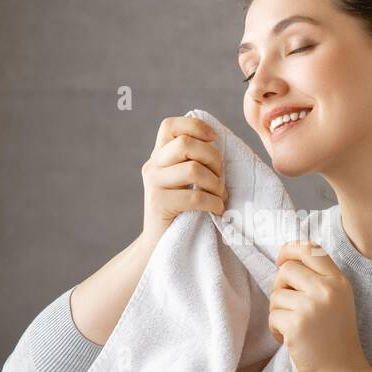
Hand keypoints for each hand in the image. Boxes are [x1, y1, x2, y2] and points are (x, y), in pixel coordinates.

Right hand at [141, 116, 227, 243]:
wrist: (159, 245)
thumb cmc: (181, 211)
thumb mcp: (184, 180)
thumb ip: (193, 160)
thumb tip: (218, 144)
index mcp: (158, 155)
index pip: (170, 125)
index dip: (195, 126)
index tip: (215, 139)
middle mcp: (152, 165)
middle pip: (185, 143)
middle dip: (212, 158)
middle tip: (219, 177)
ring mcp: (153, 184)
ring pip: (193, 169)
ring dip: (215, 183)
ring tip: (219, 196)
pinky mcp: (158, 204)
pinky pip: (194, 197)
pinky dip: (213, 203)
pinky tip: (217, 210)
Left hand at [268, 241, 370, 371]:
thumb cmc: (335, 338)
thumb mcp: (337, 301)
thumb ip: (318, 280)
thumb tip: (285, 263)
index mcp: (339, 281)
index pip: (311, 249)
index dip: (290, 249)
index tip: (281, 259)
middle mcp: (327, 289)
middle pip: (288, 269)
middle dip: (281, 287)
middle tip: (288, 307)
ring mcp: (312, 306)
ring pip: (276, 294)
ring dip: (278, 312)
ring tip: (293, 327)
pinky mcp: (296, 324)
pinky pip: (272, 316)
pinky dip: (275, 329)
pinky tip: (289, 339)